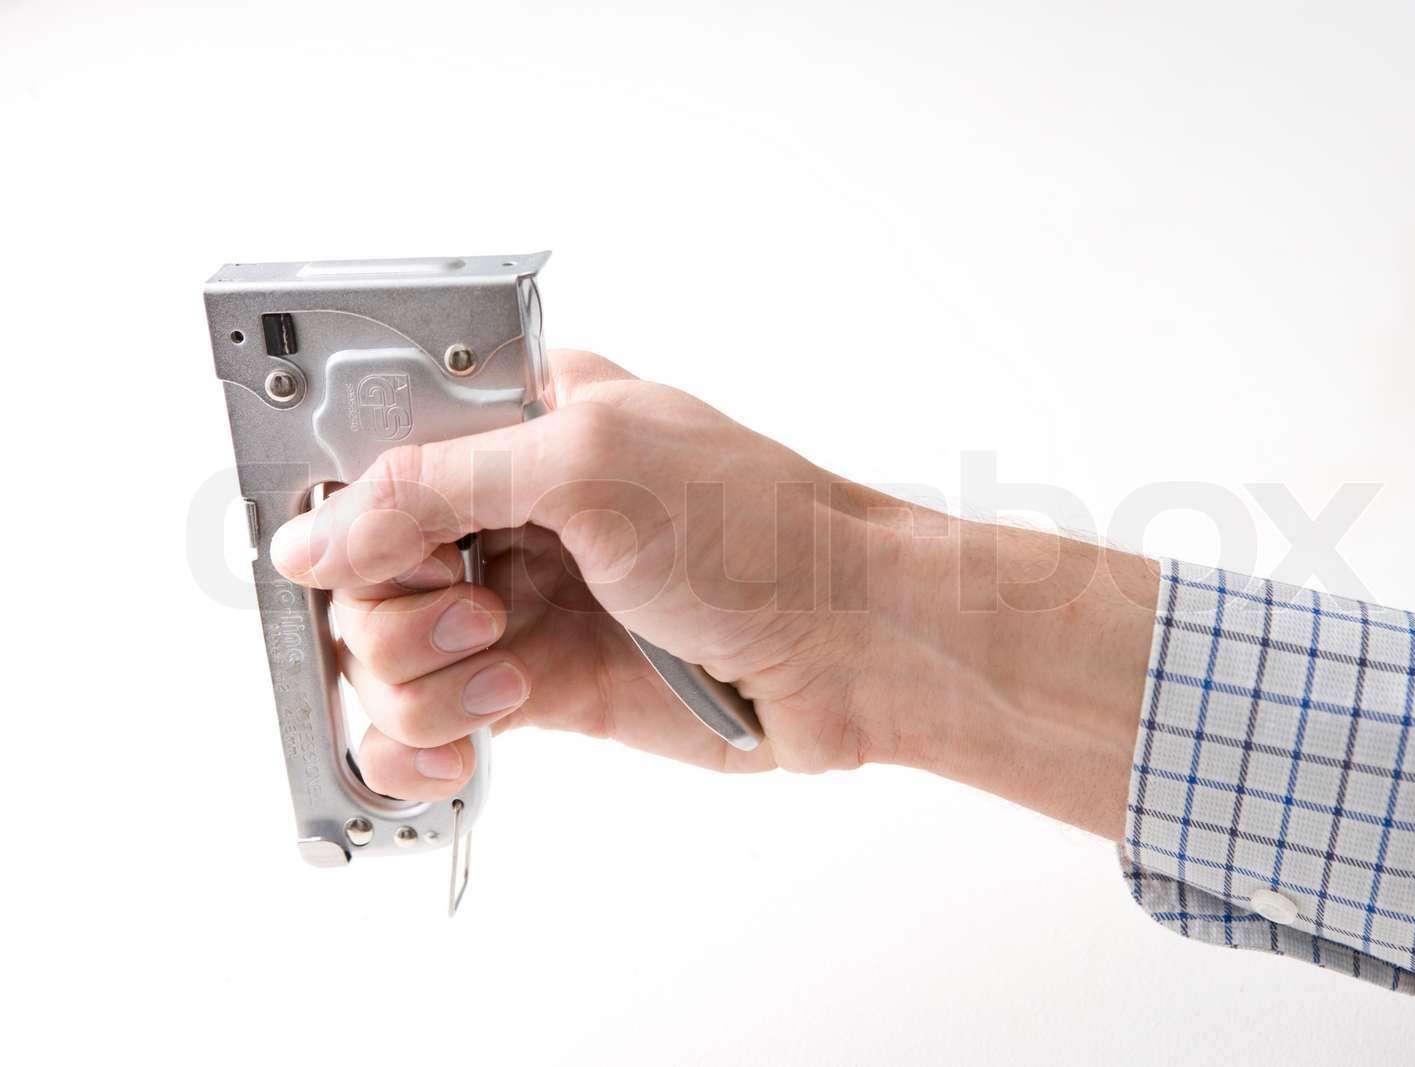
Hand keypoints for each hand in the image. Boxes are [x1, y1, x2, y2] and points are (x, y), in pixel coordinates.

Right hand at [271, 349, 1157, 836]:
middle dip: (396, 605)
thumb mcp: (589, 465)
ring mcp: (523, 603)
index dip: (354, 512)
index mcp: (521, 423)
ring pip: (387, 653)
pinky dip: (418, 747)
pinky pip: (430, 723)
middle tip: (481, 611)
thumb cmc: (755, 531)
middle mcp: (512, 511)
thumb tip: (313, 536)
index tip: (386, 550)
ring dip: (417, 678)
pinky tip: (461, 749)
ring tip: (506, 672)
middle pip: (365, 565)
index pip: (376, 456)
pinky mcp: (540, 688)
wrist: (848, 646)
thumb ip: (434, 484)